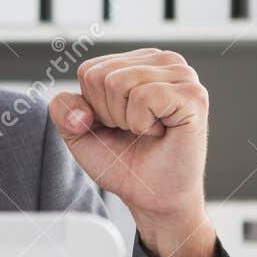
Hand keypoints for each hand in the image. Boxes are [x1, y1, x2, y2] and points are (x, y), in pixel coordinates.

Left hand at [47, 48, 217, 256]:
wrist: (151, 195)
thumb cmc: (122, 161)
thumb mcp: (78, 132)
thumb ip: (62, 109)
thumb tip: (80, 111)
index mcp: (137, 62)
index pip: (89, 71)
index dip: (92, 107)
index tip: (116, 123)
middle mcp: (163, 61)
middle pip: (100, 76)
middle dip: (107, 113)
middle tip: (134, 129)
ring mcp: (182, 75)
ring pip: (119, 83)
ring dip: (125, 119)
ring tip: (147, 130)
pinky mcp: (194, 94)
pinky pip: (144, 97)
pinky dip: (142, 124)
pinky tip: (161, 132)